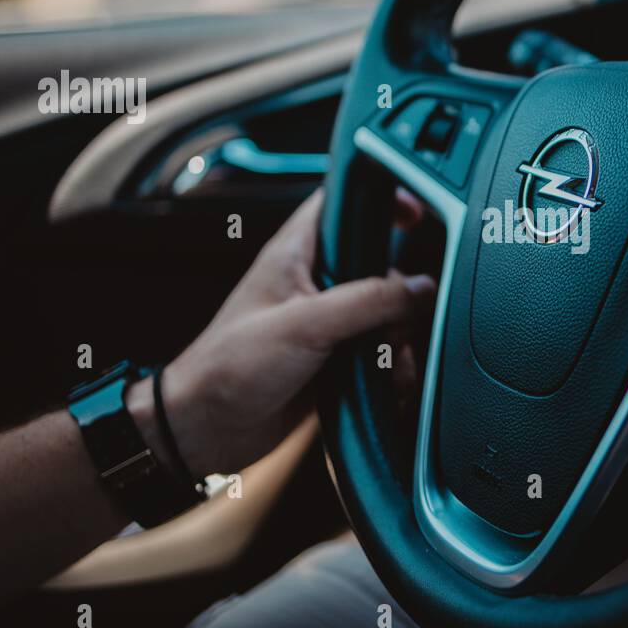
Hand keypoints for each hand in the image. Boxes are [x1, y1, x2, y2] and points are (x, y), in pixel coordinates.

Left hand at [126, 188, 434, 478]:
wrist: (207, 429)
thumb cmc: (228, 367)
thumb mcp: (304, 324)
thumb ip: (368, 301)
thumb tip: (420, 288)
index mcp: (297, 254)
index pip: (344, 203)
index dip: (381, 198)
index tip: (417, 212)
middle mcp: (314, 283)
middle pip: (381, 266)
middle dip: (400, 295)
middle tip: (394, 319)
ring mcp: (326, 322)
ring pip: (386, 314)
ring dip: (398, 339)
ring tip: (384, 361)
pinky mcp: (334, 358)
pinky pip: (379, 352)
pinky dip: (390, 367)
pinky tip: (384, 383)